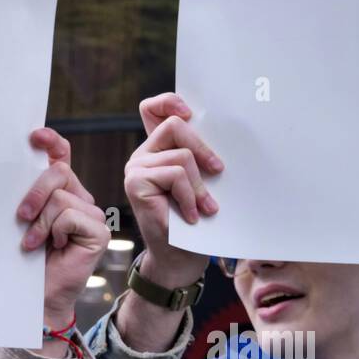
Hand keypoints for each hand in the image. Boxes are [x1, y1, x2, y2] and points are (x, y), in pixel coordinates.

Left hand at [17, 128, 110, 333]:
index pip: (62, 157)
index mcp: (61, 192)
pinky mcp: (99, 232)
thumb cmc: (27, 262)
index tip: (33, 136)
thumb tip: (14, 171)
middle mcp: (80, 199)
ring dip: (40, 222)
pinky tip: (53, 247)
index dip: (51, 142)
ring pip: (61, 198)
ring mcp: (92, 214)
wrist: (37, 297)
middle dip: (34, 193)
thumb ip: (26, 197)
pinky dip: (54, 231)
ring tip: (33, 243)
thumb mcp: (23, 223)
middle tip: (20, 217)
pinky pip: (71, 216)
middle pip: (59, 173)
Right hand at [123, 93, 221, 288]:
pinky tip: (192, 215)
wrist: (179, 257)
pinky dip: (189, 196)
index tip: (191, 114)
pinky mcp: (136, 184)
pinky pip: (175, 174)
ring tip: (204, 207)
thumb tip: (223, 129)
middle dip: (203, 149)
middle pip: (175, 125)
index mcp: (156, 149)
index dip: (170, 102)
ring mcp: (135, 169)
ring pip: (181, 156)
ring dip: (199, 185)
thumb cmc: (194, 220)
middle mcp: (142, 156)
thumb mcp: (200, 179)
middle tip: (218, 172)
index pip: (153, 108)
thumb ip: (198, 154)